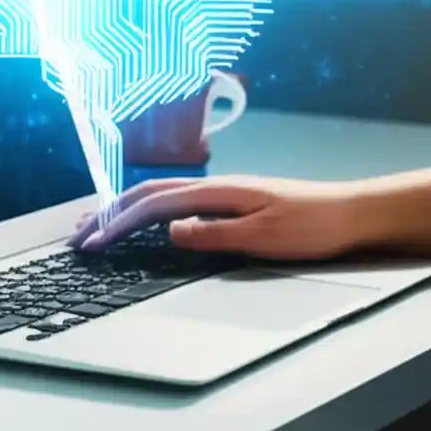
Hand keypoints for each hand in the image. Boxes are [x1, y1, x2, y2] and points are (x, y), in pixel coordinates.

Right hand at [66, 175, 365, 260]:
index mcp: (218, 192)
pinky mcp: (232, 203)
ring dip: (124, 209)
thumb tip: (171, 229)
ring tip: (97, 224)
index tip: (91, 244)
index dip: (117, 224)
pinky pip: (176, 202)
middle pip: (148, 194)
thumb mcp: (263, 237)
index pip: (154, 205)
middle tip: (78, 235)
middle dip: (108, 213)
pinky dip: (148, 210)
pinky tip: (145, 220)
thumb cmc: (314, 225)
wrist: (353, 214)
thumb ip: (214, 234)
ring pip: (160, 195)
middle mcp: (216, 187)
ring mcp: (223, 193)